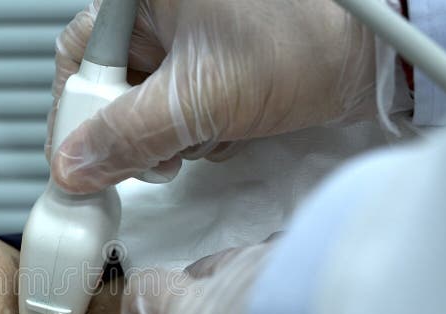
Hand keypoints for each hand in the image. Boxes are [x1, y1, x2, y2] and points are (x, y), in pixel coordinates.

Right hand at [50, 0, 377, 192]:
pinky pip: (170, 105)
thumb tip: (75, 166)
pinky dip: (187, 130)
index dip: (75, 115)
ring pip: (139, 101)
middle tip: (152, 153)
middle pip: (108, 82)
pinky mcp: (203, 61)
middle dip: (128, 129)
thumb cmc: (305, 40)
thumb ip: (128, 136)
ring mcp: (181, 35)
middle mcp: (156, 9)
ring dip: (162, 134)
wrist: (371, 57)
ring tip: (201, 135)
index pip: (77, 54)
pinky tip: (219, 129)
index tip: (82, 160)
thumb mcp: (201, 97)